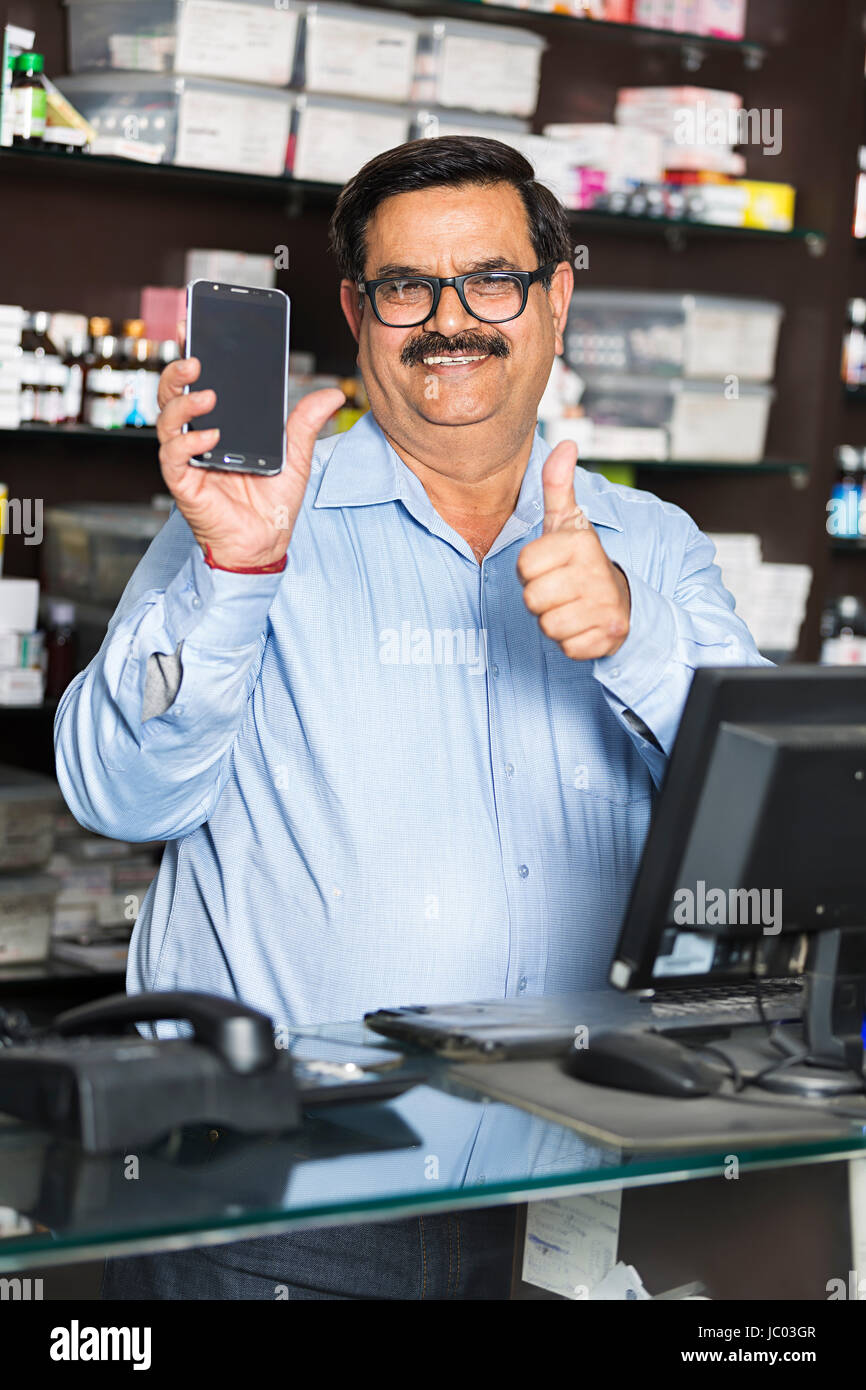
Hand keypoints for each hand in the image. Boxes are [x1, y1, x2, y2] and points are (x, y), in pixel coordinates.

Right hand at [156, 357, 344, 569]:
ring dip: (183, 403)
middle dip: (177, 371)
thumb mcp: (295, 454)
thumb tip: (332, 392)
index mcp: (220, 424)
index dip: (192, 357)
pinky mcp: (184, 483)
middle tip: (194, 358)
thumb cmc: (272, 502)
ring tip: (207, 394)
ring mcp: (188, 459)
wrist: (265, 542)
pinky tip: (211, 435)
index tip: (196, 331)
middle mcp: (198, 437)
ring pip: (166, 420)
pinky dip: (189, 442)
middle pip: (173, 395)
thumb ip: (305, 421)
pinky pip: (175, 456)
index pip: (199, 384)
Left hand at [517, 442, 630, 659]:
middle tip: (559, 589)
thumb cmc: (583, 561)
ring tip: (570, 605)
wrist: (623, 600)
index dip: (530, 569)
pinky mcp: (608, 638)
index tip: (549, 565)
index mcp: (580, 543)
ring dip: (553, 620)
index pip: (524, 565)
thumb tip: (564, 444)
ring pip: (547, 626)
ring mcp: (605, 608)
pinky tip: (583, 624)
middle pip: (532, 599)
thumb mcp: (568, 522)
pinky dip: (571, 642)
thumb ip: (558, 486)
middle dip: (540, 597)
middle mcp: (596, 574)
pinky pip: (567, 648)